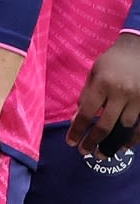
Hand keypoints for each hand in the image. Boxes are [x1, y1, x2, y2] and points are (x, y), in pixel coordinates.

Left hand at [68, 32, 139, 155]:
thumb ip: (86, 95)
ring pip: (124, 129)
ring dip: (112, 143)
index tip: (71, 142)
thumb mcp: (94, 72)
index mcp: (102, 83)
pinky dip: (132, 139)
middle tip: (85, 152)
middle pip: (105, 125)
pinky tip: (123, 147)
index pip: (86, 112)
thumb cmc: (112, 61)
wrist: (138, 50)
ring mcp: (138, 100)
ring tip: (102, 153)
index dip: (78, 129)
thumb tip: (76, 118)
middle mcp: (121, 93)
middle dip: (93, 141)